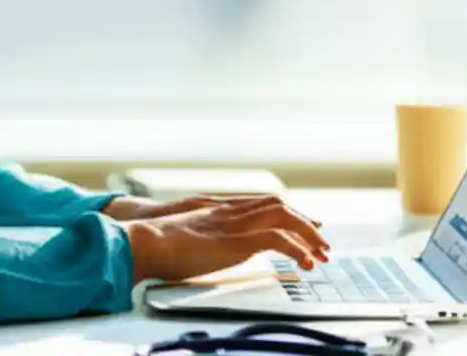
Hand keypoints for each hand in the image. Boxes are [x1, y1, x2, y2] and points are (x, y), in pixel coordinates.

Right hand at [123, 195, 330, 282]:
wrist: (145, 241)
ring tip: (321, 254)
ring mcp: (235, 223)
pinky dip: (297, 250)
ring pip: (284, 218)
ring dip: (308, 235)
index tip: (302, 221)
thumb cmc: (155, 244)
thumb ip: (199, 236)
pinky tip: (306, 263)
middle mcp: (230, 211)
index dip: (285, 212)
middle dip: (304, 222)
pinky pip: (278, 240)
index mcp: (217, 208)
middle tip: (321, 240)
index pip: (260, 203)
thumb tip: (200, 249)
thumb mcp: (183, 235)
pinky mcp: (238, 241)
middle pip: (278, 206)